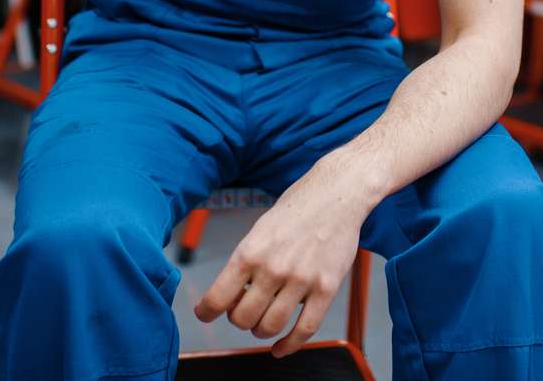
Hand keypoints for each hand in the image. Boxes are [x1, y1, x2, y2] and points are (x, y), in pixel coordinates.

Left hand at [194, 164, 373, 356]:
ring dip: (261, 331)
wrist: (336, 194)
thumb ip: (246, 263)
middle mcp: (273, 268)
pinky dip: (289, 345)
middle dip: (239, 320)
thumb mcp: (259, 230)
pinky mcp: (326, 288)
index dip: (207, 312)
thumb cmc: (296, 210)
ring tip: (263, 323)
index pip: (218, 297)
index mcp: (250, 252)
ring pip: (271, 327)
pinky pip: (304, 329)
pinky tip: (280, 347)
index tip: (205, 314)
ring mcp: (301, 280)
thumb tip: (232, 296)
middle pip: (243, 319)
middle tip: (244, 311)